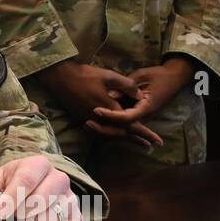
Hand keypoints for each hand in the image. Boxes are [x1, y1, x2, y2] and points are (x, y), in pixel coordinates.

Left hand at [0, 154, 81, 220]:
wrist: (29, 188)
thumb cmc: (11, 183)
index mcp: (38, 164)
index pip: (27, 180)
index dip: (12, 198)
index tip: (0, 212)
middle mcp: (59, 178)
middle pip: (40, 201)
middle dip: (20, 213)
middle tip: (14, 213)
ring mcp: (70, 198)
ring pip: (49, 220)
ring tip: (26, 218)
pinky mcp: (76, 217)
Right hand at [38, 59, 162, 148]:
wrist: (61, 78)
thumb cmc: (85, 75)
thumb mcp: (109, 75)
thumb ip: (127, 85)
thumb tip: (140, 96)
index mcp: (109, 109)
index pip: (131, 125)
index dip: (146, 133)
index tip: (158, 141)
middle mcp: (100, 119)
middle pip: (122, 134)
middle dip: (138, 139)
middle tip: (151, 146)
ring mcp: (90, 119)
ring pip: (111, 133)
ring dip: (126, 138)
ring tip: (139, 142)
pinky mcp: (83, 117)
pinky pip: (102, 130)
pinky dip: (113, 133)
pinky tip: (117, 132)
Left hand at [89, 58, 194, 132]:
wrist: (175, 77)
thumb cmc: (159, 75)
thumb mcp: (141, 76)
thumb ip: (126, 86)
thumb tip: (109, 95)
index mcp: (146, 107)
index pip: (126, 117)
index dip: (110, 115)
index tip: (96, 109)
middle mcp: (144, 115)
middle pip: (122, 126)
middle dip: (105, 126)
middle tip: (87, 122)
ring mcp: (142, 115)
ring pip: (122, 125)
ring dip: (107, 125)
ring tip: (88, 122)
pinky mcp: (139, 112)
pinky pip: (124, 119)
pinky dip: (112, 120)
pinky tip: (98, 118)